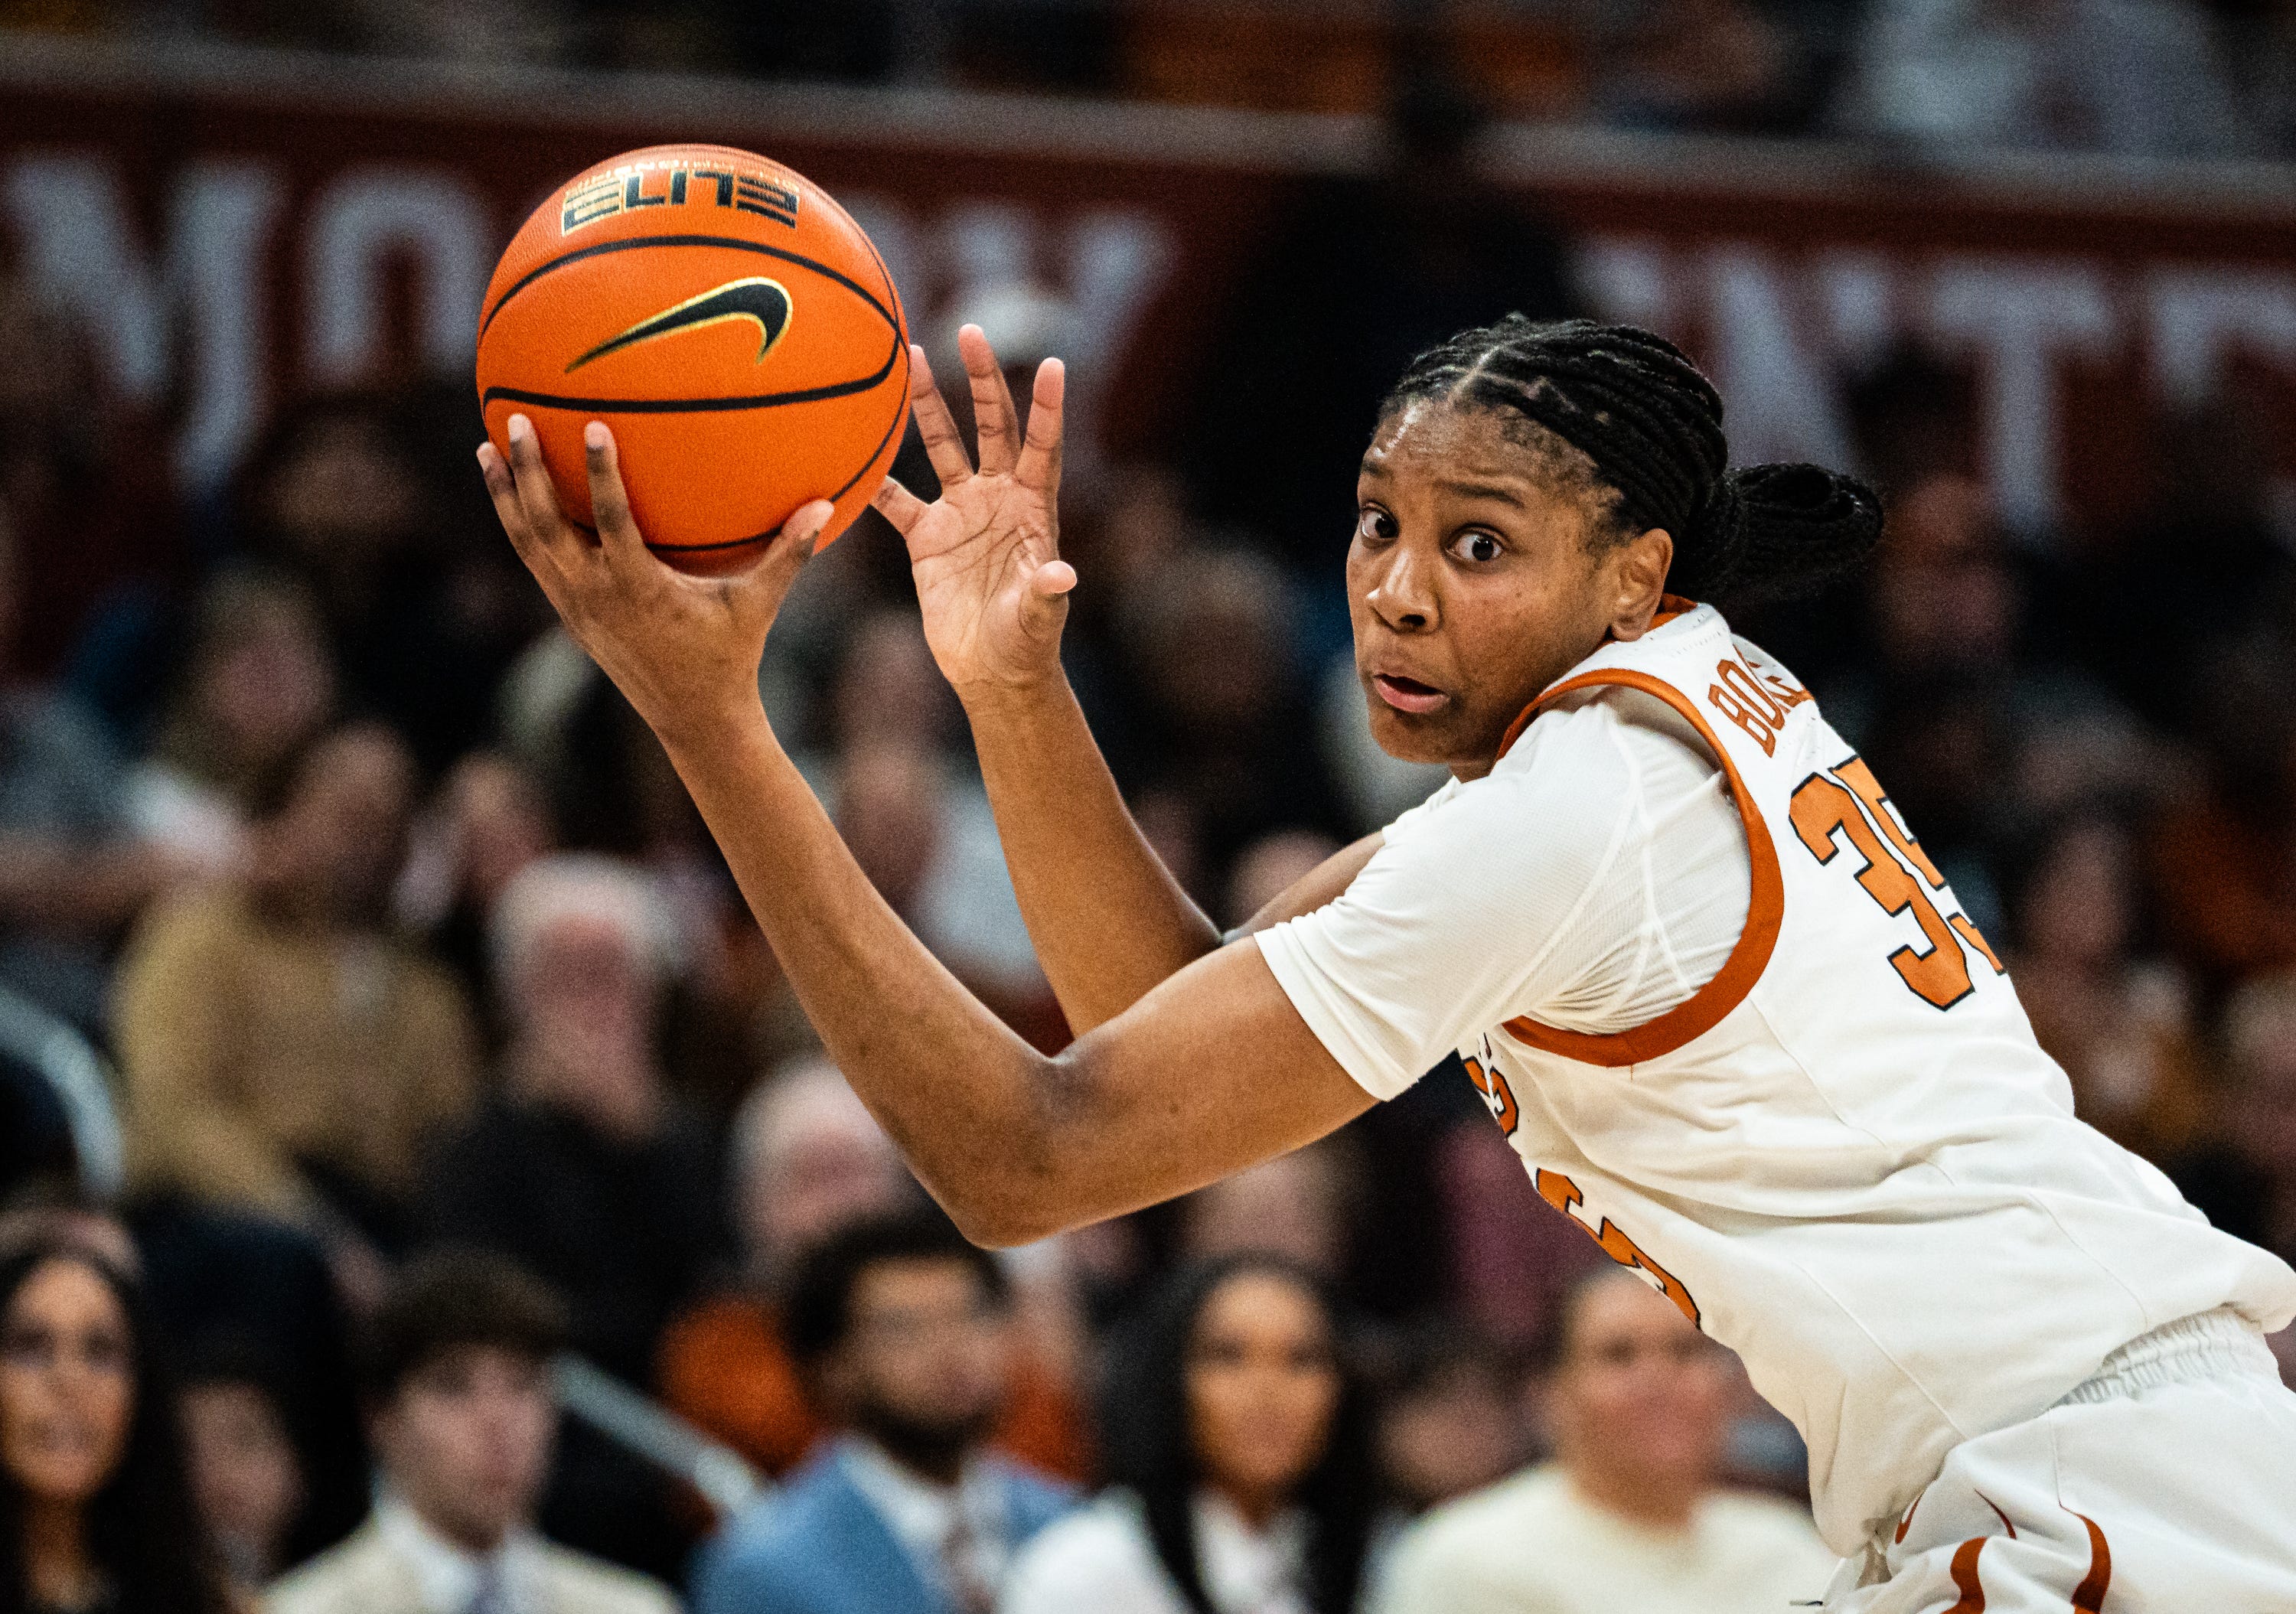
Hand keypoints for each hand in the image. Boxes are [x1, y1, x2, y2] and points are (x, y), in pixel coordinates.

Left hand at [478, 416, 833, 746]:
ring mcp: (575, 606)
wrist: (693, 718)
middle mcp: (595, 595)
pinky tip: (511, 491)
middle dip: (526, 473)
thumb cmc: (731, 655)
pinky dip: (517, 523)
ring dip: (504, 496)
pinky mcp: (569, 613)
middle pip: (545, 526)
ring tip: (486, 449)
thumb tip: (827, 505)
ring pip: (526, 542)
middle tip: (511, 420)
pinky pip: (534, 558)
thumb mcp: (758, 605)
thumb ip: (789, 555)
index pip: (611, 522)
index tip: (593, 427)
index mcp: (638, 589)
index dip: (599, 475)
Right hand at [873, 325, 1073, 700]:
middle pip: (991, 428)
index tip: (1055, 365)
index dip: (1048, 409)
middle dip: (982, 381)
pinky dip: (874, 478)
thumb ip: (1047, 593)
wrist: (991, 671)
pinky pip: (895, 498)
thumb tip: (1063, 574)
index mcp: (1033, 510)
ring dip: (925, 405)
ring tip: (909, 356)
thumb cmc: (1026, 644)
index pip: (1043, 448)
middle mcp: (998, 499)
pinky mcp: (926, 537)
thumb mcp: (1040, 617)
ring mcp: (961, 513)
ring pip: (942, 446)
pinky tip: (849, 445)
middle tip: (970, 331)